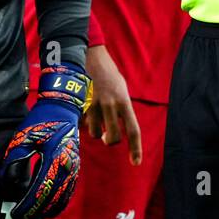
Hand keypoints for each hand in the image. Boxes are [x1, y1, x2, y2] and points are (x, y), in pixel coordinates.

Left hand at [0, 63, 90, 218]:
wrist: (63, 108)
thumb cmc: (42, 120)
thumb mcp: (23, 136)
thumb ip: (14, 158)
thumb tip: (5, 180)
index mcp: (53, 157)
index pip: (40, 189)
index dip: (27, 204)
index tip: (16, 212)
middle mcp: (66, 165)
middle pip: (52, 197)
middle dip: (36, 210)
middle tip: (21, 216)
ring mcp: (73, 167)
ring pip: (62, 197)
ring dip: (47, 208)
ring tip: (32, 215)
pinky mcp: (75, 167)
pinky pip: (68, 190)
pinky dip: (59, 202)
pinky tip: (48, 208)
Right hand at [83, 45, 141, 164]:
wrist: (90, 55)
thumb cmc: (108, 73)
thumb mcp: (121, 89)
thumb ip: (121, 108)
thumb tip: (118, 127)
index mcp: (124, 101)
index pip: (133, 130)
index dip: (136, 149)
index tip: (136, 163)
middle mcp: (111, 104)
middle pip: (113, 137)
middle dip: (110, 141)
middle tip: (107, 137)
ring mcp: (95, 105)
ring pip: (96, 133)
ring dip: (97, 132)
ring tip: (96, 119)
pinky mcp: (82, 103)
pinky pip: (84, 123)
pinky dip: (86, 122)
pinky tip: (86, 110)